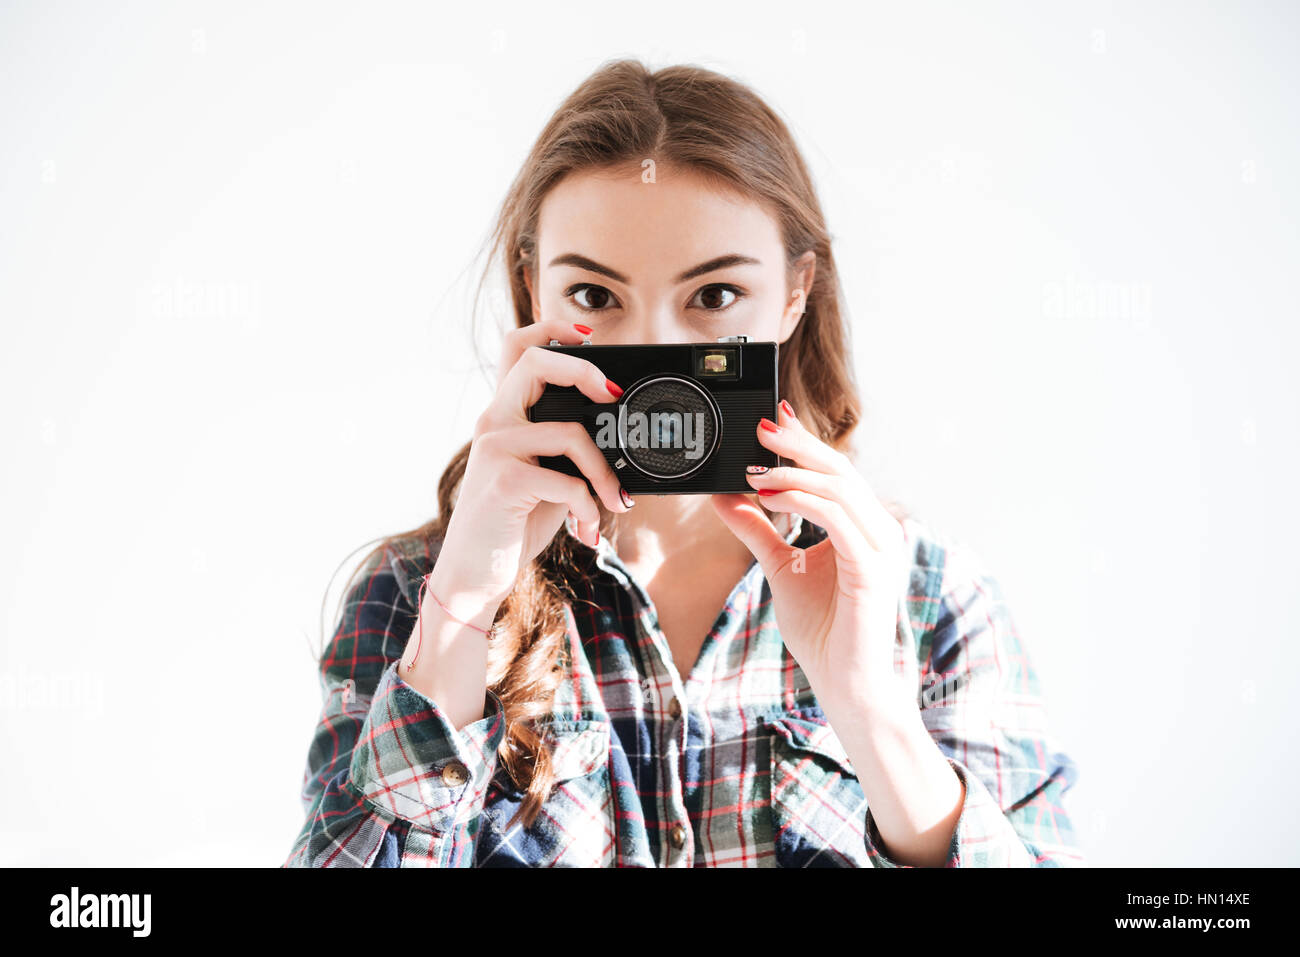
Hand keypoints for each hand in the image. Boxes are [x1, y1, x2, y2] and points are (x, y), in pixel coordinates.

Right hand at [432, 319, 633, 618]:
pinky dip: (589, 507)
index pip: (517, 347)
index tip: (588, 337)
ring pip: (571, 434)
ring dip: (604, 473)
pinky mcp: (504, 481)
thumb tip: (619, 436)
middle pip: (536, 362)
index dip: (552, 329)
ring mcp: (495, 449)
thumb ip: (566, 448)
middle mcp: (494, 422)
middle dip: (586, 372)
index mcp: (504, 415)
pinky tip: (587, 529)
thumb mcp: (544, 475)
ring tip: (613, 501)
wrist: (475, 573)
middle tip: (615, 397)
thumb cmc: (513, 523)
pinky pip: (568, 482)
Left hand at [710, 400, 911, 700]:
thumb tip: (723, 497)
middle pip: (840, 470)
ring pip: (841, 488)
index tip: (771, 420)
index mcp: (862, 526)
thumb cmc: (821, 629)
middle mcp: (879, 531)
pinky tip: (771, 497)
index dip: (804, 443)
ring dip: (794, 473)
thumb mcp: (779, 566)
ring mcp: (881, 549)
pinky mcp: (872, 569)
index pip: (836, 472)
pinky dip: (802, 501)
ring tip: (754, 469)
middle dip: (798, 445)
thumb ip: (756, 529)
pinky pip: (837, 520)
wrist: (844, 681)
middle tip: (761, 427)